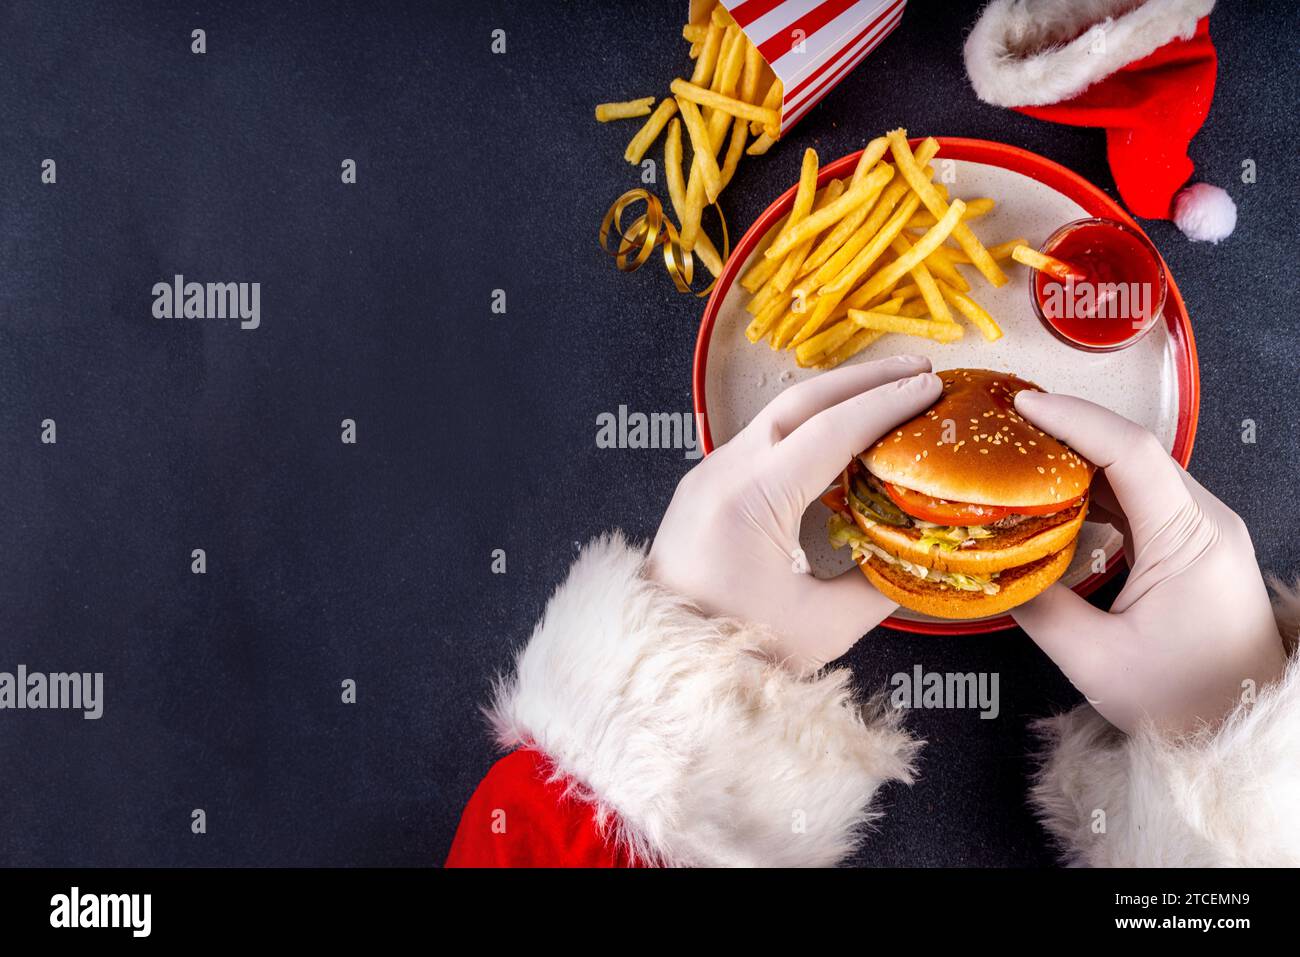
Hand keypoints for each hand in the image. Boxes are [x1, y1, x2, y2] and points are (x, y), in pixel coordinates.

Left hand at [646, 356, 941, 670]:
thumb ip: (881, 582)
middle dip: (864, 379)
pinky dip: (808, 423)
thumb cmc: (737, 649)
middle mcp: (722, 473)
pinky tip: (842, 432)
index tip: (932, 387)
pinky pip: (763, 438)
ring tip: (889, 390)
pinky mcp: (705, 487)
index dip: (886, 405)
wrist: (661, 664)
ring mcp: (708, 475)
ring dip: (834, 397)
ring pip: (778, 414)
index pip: (831, 430)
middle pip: (800, 401)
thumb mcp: (825, 627)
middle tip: (920, 368)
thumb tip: (924, 551)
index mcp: (749, 500)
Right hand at [1011, 391, 1286, 734]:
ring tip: (1017, 453)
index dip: (1073, 419)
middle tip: (1003, 425)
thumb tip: (987, 566)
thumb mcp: (1093, 660)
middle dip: (1067, 428)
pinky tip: (1052, 493)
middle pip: (1132, 449)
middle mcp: (1206, 520)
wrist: (1241, 727)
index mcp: (1190, 539)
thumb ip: (1036, 605)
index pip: (1131, 451)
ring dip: (1077, 456)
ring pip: (1134, 469)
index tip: (1021, 408)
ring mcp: (1202, 529)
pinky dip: (1092, 486)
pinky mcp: (1191, 543)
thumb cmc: (1184, 701)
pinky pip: (1138, 496)